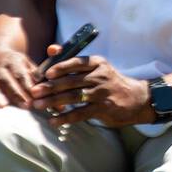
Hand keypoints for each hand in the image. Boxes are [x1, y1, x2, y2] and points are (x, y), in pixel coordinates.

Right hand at [0, 43, 39, 110]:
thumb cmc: (13, 63)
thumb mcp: (25, 62)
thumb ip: (36, 74)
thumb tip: (50, 87)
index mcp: (12, 61)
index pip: (21, 74)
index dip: (27, 85)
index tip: (35, 96)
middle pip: (7, 80)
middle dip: (16, 93)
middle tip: (25, 106)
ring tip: (1, 106)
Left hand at [28, 51, 155, 128]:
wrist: (137, 98)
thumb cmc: (110, 82)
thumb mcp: (98, 68)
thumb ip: (75, 62)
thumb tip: (51, 49)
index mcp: (97, 63)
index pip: (76, 63)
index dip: (60, 67)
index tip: (46, 73)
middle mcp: (100, 76)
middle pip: (71, 81)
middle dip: (50, 87)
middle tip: (34, 92)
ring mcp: (102, 93)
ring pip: (73, 96)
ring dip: (53, 102)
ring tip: (38, 105)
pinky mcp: (103, 108)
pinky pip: (80, 113)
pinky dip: (65, 118)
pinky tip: (53, 121)